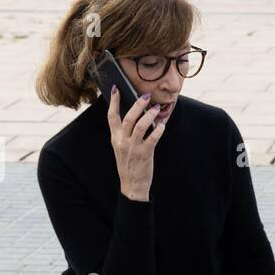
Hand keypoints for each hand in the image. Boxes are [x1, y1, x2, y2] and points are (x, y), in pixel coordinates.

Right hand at [106, 87, 166, 201]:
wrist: (132, 185)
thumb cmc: (128, 164)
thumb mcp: (121, 147)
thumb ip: (125, 133)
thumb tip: (136, 115)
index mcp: (115, 138)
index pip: (111, 116)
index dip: (114, 101)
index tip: (116, 89)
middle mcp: (122, 141)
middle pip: (128, 118)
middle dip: (138, 105)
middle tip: (146, 97)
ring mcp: (133, 148)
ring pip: (141, 126)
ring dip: (150, 115)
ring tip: (157, 108)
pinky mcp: (144, 154)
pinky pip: (153, 138)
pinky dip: (159, 130)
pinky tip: (162, 125)